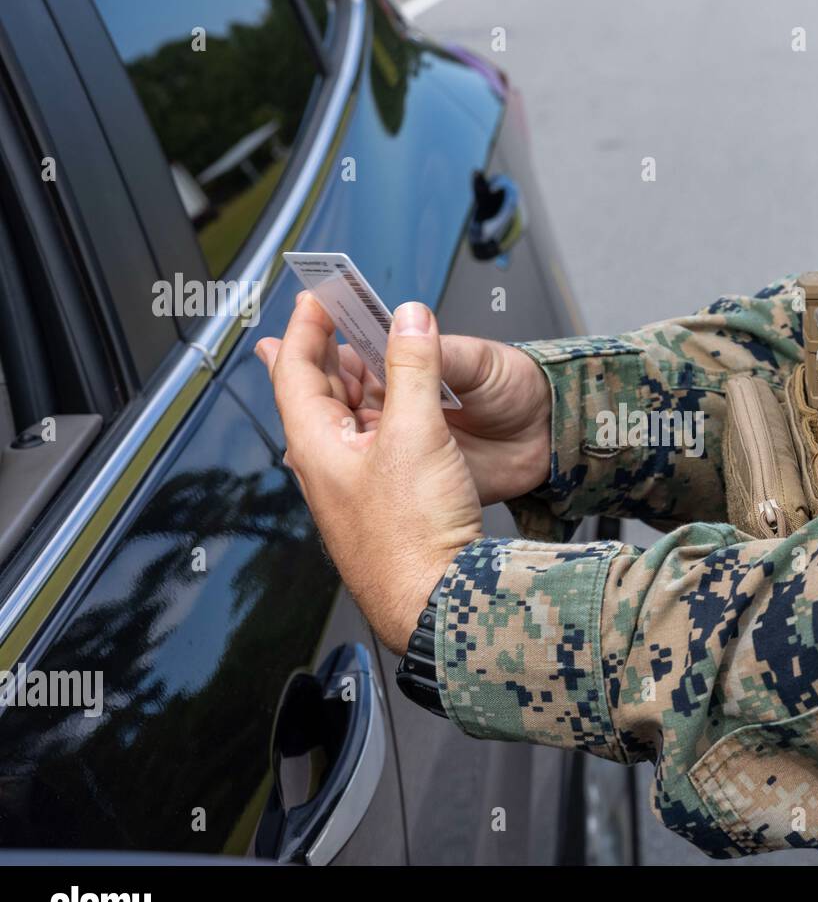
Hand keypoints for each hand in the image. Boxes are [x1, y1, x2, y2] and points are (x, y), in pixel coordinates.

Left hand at [257, 294, 484, 653]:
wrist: (438, 604)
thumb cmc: (413, 537)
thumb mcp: (416, 434)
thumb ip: (413, 368)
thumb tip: (411, 317)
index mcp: (316, 447)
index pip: (295, 371)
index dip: (306, 327)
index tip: (317, 298)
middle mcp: (325, 469)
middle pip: (314, 395)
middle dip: (323, 353)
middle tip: (331, 321)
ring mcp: (352, 492)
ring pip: (343, 422)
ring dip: (355, 385)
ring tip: (366, 358)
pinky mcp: (381, 508)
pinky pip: (370, 447)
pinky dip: (381, 417)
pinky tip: (400, 417)